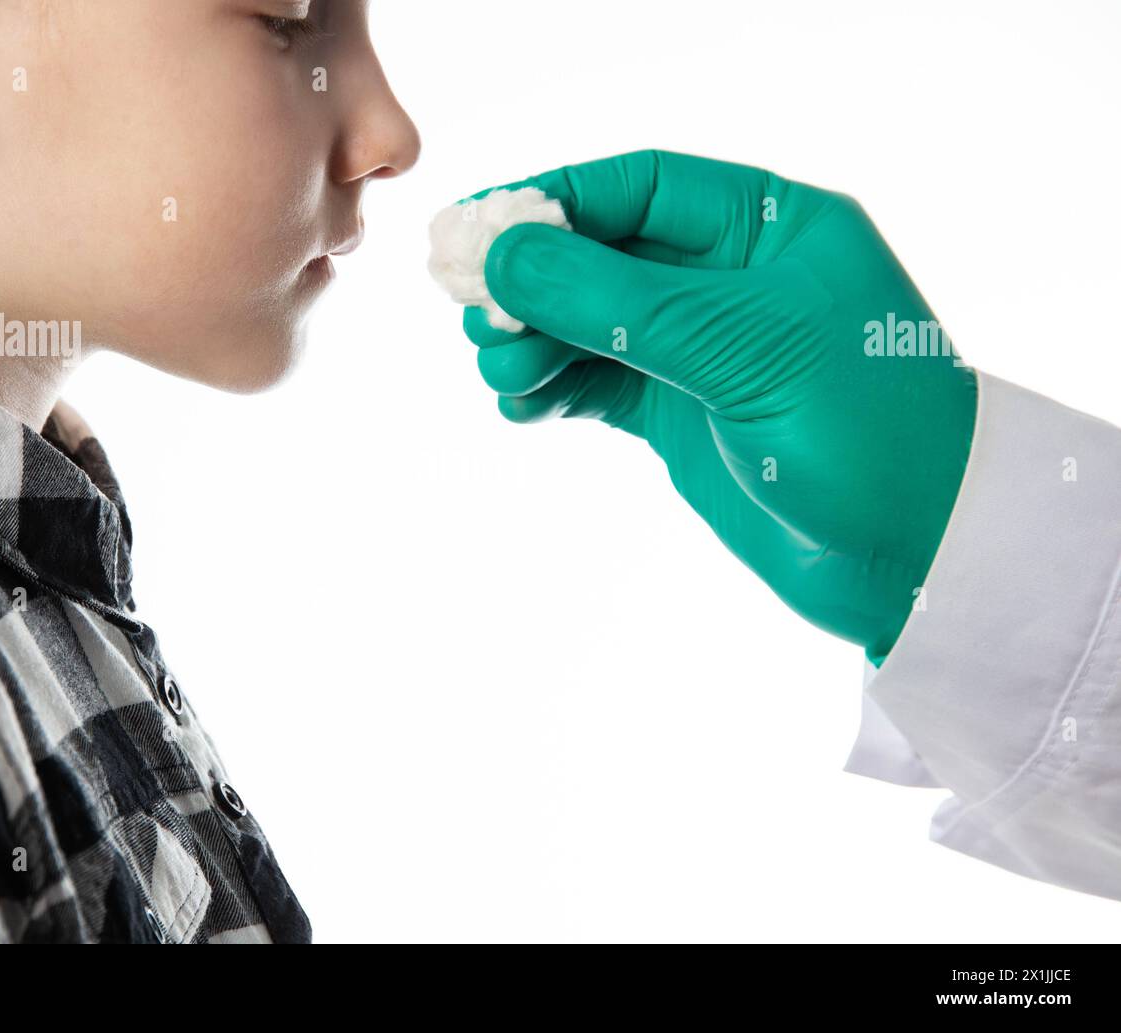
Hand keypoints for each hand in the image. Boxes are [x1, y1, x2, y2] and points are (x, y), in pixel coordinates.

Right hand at [458, 149, 975, 663]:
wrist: (920, 562)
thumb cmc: (869, 438)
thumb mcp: (744, 352)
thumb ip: (619, 305)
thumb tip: (504, 257)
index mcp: (770, 228)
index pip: (638, 188)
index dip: (551, 203)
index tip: (476, 230)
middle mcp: (730, 280)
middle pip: (599, 256)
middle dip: (531, 284)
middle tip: (475, 318)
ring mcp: (702, 351)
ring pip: (587, 325)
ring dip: (532, 343)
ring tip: (501, 375)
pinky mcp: (682, 415)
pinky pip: (596, 386)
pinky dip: (552, 392)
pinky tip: (523, 408)